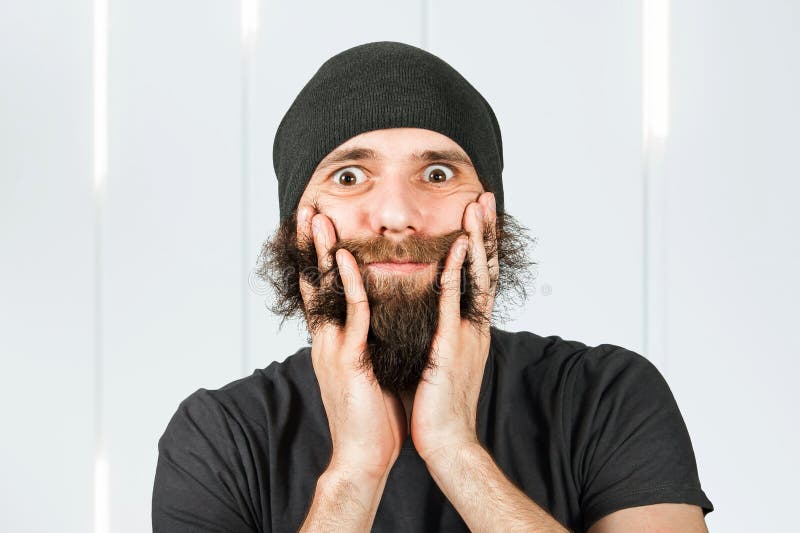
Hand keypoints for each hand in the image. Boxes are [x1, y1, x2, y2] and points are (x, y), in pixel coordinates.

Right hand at [296, 205, 407, 479]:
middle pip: (314, 281)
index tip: (317, 227)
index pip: (321, 289)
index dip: (317, 257)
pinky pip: (351, 314)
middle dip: (310, 244)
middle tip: (306, 209)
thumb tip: (383, 320)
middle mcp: (327, 339)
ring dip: (322, 251)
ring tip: (318, 218)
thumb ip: (369, 342)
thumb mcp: (370, 369)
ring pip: (326, 289)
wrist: (364, 456)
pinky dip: (350, 283)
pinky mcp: (349, 359)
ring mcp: (333, 347)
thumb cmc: (373, 416)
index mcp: (333, 341)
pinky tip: (348, 258)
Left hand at [409, 192, 497, 463]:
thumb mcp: (440, 359)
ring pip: (475, 278)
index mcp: (469, 329)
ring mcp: (467, 334)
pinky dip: (455, 273)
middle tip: (485, 198)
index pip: (477, 278)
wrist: (443, 441)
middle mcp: (474, 326)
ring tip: (476, 208)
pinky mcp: (451, 346)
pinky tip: (457, 248)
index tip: (477, 217)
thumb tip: (431, 316)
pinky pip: (453, 303)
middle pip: (483, 269)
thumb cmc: (435, 404)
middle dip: (485, 232)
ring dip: (476, 241)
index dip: (479, 246)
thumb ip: (440, 333)